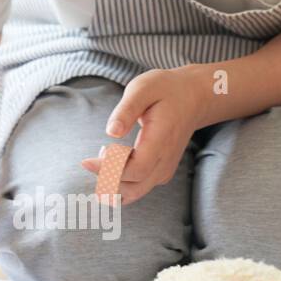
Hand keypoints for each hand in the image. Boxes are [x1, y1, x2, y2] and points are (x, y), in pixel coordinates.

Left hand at [80, 67, 205, 204]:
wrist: (194, 97)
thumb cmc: (165, 90)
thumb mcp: (143, 89)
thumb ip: (126, 110)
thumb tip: (111, 132)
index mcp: (161, 140)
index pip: (136, 169)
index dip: (109, 170)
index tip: (86, 161)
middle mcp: (165, 160)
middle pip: (133, 186)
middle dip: (106, 177)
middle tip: (100, 151)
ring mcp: (164, 168)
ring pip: (135, 192)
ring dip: (111, 183)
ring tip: (106, 154)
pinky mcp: (160, 171)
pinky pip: (138, 188)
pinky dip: (119, 185)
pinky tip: (110, 165)